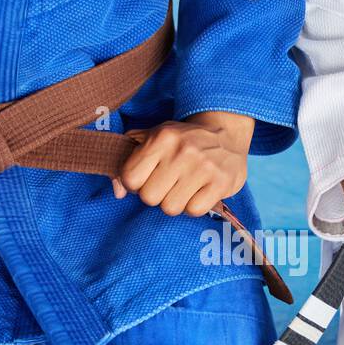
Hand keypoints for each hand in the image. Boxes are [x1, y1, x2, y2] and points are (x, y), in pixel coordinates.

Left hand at [115, 111, 253, 216]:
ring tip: (185, 188)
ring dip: (176, 202)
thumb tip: (118, 192)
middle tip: (168, 184)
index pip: (130, 178)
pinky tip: (199, 192)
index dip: (135, 185)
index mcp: (161, 138)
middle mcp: (182, 151)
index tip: (146, 179)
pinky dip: (194, 206)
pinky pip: (194, 211)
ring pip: (170, 208)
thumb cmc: (182, 141)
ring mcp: (204, 167)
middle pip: (149, 197)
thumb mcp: (153, 140)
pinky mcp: (221, 182)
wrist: (225, 134)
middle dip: (156, 195)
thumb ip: (129, 162)